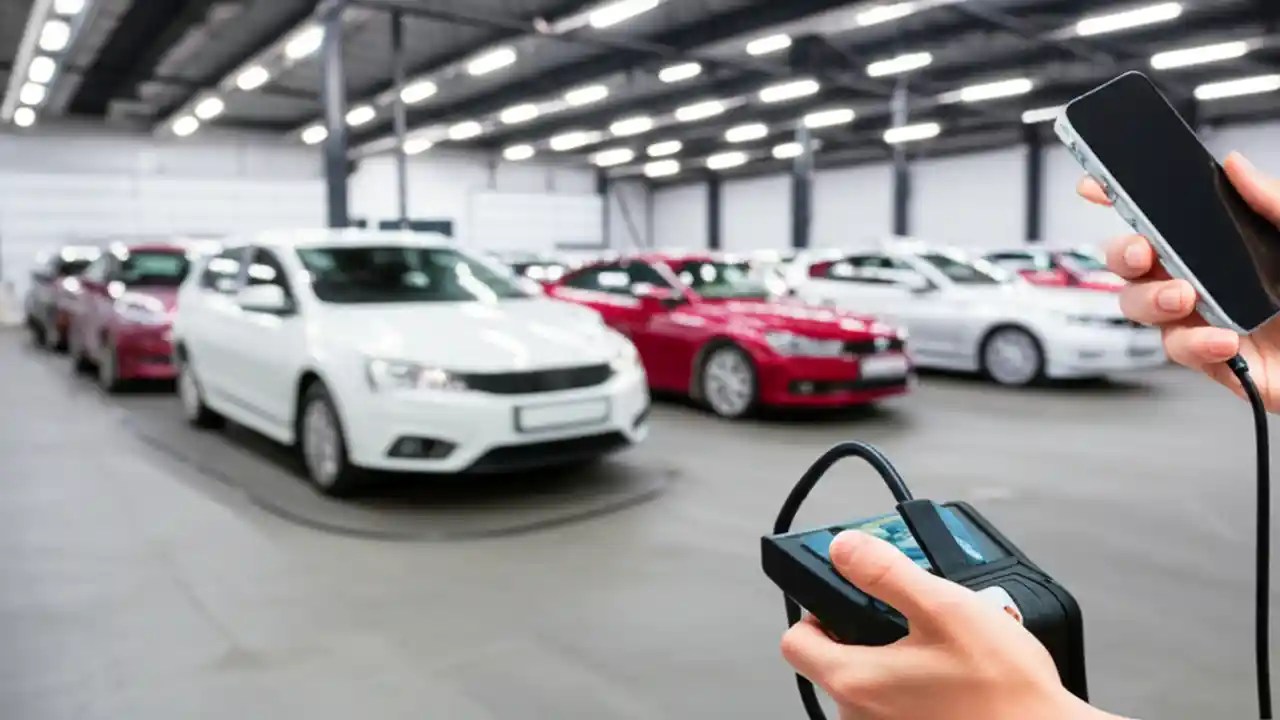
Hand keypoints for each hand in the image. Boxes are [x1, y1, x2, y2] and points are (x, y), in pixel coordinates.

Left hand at [780, 531, 1118, 719]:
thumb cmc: (1004, 690)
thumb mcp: (945, 608)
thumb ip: (886, 573)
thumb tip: (844, 549)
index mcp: (855, 682)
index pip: (796, 642)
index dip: (816, 614)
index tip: (847, 602)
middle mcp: (859, 718)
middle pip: (834, 665)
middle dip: (865, 638)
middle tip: (912, 623)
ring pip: (870, 689)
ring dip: (896, 666)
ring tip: (943, 653)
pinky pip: (896, 710)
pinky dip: (915, 693)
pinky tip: (953, 681)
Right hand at [1079, 152, 1279, 410]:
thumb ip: (1275, 204)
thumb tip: (1237, 168)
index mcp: (1228, 245)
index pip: (1164, 217)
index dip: (1122, 200)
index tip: (1096, 185)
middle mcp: (1207, 279)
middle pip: (1134, 262)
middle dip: (1124, 253)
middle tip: (1143, 252)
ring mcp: (1205, 318)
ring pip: (1140, 306)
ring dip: (1151, 300)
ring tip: (1184, 299)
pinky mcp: (1214, 361)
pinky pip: (1179, 350)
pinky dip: (1193, 343)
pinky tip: (1223, 338)